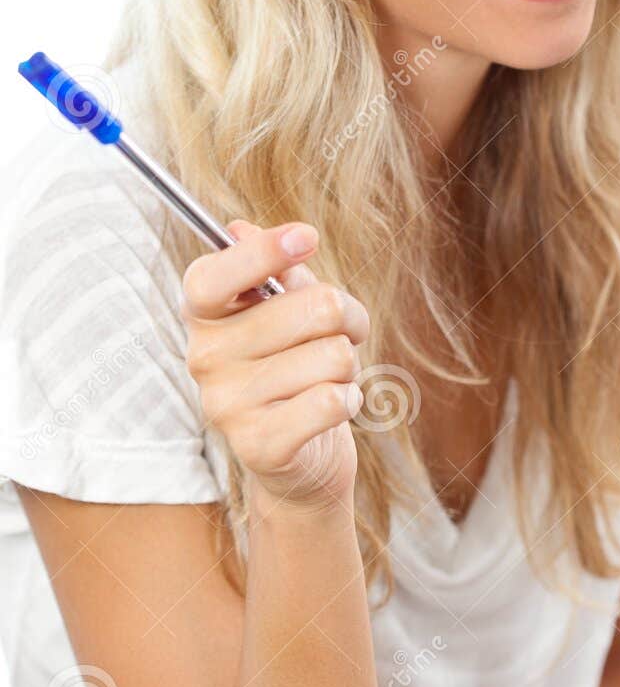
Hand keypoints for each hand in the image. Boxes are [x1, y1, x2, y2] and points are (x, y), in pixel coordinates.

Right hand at [181, 218, 369, 510]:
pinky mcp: (258, 444)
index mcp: (205, 315)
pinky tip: (330, 408)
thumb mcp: (289, 312)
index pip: (215, 275)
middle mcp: (204, 356)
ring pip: (334, 355)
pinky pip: (331, 400)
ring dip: (348, 367)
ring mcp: (226, 403)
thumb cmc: (296, 369)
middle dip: (349, 318)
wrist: (300, 458)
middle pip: (316, 307)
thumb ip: (275, 271)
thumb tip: (240, 228)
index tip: (306, 237)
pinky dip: (348, 400)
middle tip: (343, 335)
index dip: (263, 252)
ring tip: (327, 380)